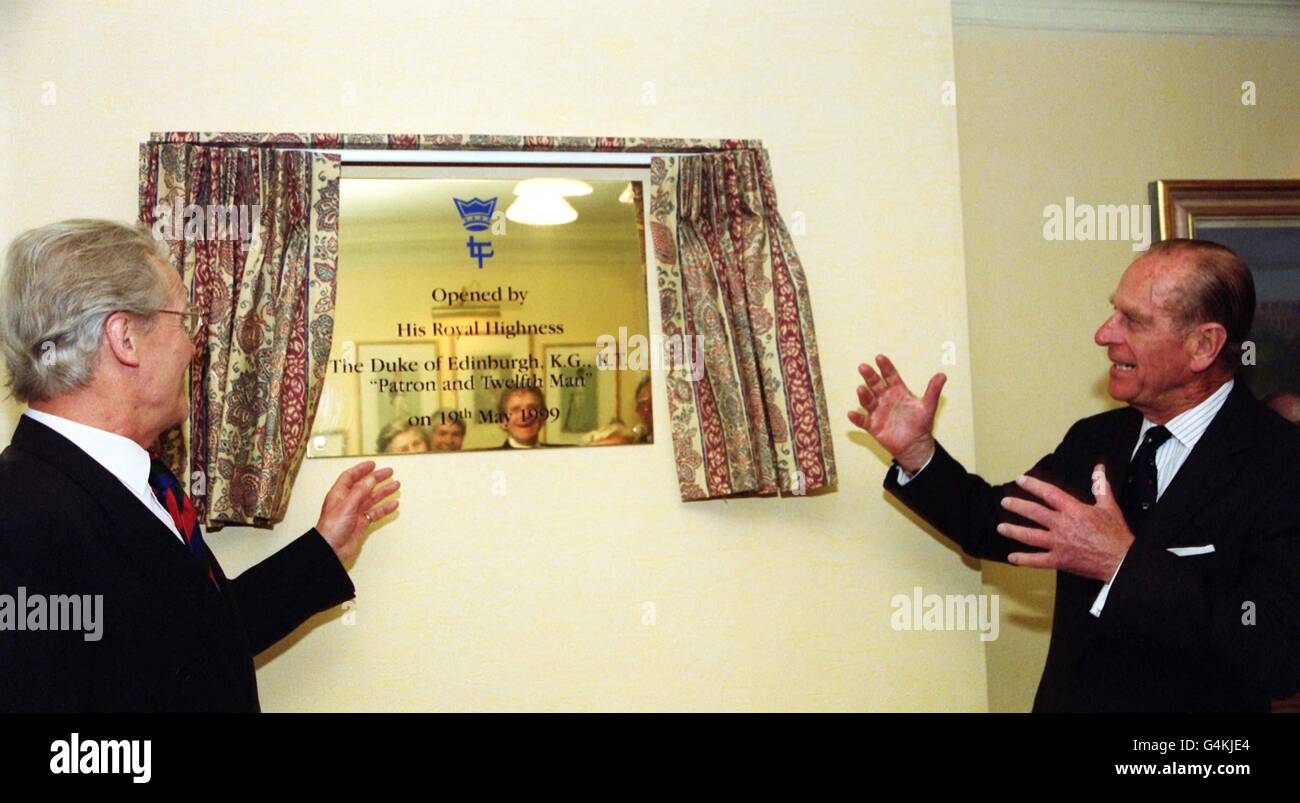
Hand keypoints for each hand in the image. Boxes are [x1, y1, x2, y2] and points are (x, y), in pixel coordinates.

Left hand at [315, 461, 399, 563]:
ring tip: (395, 485)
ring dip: (383, 492)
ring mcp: (355, 512)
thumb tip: (370, 478)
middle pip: (364, 485)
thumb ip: (360, 491)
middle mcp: (347, 501)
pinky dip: (384, 508)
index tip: (373, 464)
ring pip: (372, 498)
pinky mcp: (361, 523)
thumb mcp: (346, 506)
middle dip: (377, 478)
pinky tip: (393, 504)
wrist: (331, 549)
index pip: (351, 476)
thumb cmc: (330, 529)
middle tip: (389, 472)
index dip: (361, 469)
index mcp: (339, 494)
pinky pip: (375, 513)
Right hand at [847, 354, 945, 472]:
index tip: (880, 357)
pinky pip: (862, 421)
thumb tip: (942, 375)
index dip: (885, 367)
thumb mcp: (928, 406)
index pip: (890, 376)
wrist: (915, 444)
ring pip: (868, 401)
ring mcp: (878, 411)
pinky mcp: (873, 425)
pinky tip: (851, 414)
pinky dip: (856, 418)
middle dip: (869, 376)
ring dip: (863, 395)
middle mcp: (885, 398)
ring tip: (860, 389)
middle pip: (875, 384)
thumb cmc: (920, 423)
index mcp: (897, 391)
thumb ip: (933, 390)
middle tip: (863, 367)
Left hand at [996, 466, 1133, 581]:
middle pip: (1034, 513)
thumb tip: (1099, 469)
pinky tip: (1012, 557)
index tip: (1021, 480)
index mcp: (1074, 510)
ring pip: (1031, 536)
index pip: (1049, 493)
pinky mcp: (1060, 560)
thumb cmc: (1116, 534)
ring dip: (1014, 531)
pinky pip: (1037, 560)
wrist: (1121, 560)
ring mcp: (1059, 544)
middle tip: (1005, 502)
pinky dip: (1024, 560)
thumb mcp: (1109, 507)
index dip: (1034, 486)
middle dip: (1017, 506)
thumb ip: (1100, 486)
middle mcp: (1063, 526)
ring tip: (1001, 528)